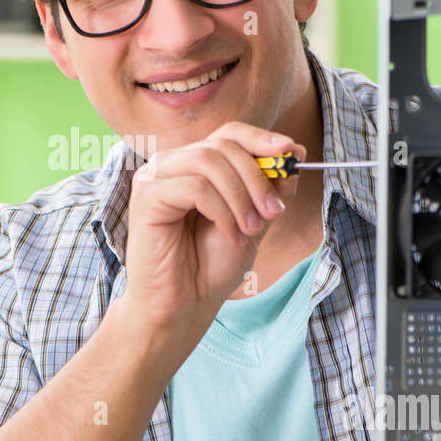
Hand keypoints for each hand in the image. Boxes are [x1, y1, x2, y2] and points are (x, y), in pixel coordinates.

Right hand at [120, 122, 305, 346]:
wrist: (184, 306)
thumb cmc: (210, 266)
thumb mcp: (255, 220)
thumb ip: (271, 186)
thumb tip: (295, 148)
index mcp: (194, 165)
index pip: (229, 133)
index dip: (262, 138)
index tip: (292, 152)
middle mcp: (172, 165)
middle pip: (222, 145)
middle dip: (257, 176)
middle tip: (274, 211)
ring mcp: (154, 178)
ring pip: (209, 161)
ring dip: (240, 196)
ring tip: (250, 230)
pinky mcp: (145, 196)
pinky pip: (194, 186)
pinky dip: (221, 212)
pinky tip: (229, 235)